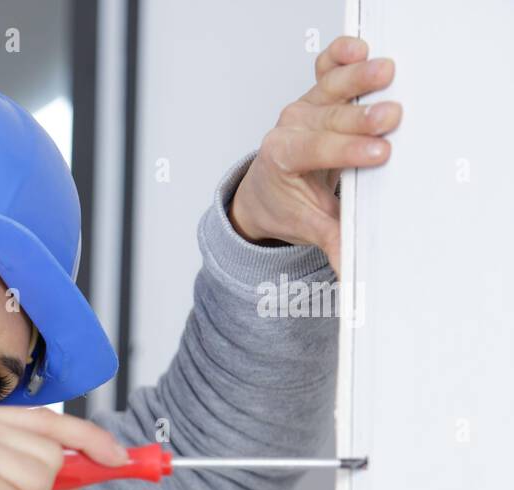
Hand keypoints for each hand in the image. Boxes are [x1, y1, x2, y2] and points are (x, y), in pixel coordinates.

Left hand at [228, 35, 402, 277]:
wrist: (264, 192)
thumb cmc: (287, 205)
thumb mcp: (307, 226)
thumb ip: (330, 242)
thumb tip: (350, 271)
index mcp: (282, 159)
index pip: (316, 152)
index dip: (347, 152)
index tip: (378, 154)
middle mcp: (289, 128)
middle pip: (329, 119)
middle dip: (361, 118)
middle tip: (392, 117)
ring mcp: (302, 107)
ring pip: (329, 89)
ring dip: (357, 79)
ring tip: (385, 73)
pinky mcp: (316, 95)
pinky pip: (326, 71)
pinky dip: (341, 58)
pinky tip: (358, 50)